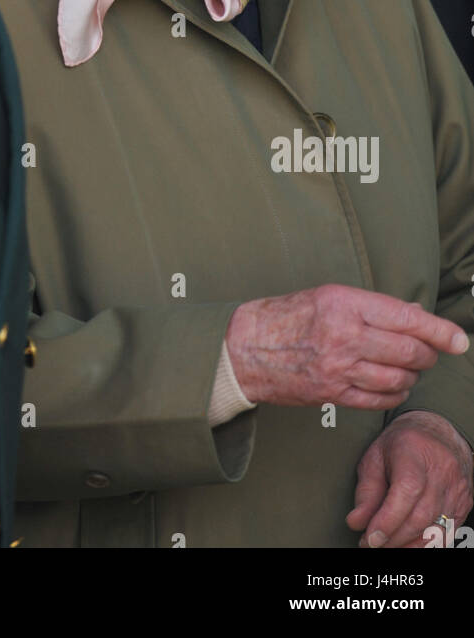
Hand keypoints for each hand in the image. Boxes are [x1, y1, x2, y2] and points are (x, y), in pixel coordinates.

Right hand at [225, 284, 468, 408]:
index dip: (439, 331)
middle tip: (429, 353)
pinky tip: (393, 387)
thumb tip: (415, 314)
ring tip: (408, 369)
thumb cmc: (288, 316)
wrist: (245, 346)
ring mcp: (338, 367)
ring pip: (397, 379)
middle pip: (408, 351)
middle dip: (427, 355)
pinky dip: (394, 395)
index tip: (459, 339)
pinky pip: (378, 400)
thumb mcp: (329, 296)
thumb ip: (373, 307)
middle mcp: (343, 335)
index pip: (405, 318)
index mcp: (344, 303)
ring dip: (411, 376)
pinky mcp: (331, 393)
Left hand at [347, 411, 473, 547]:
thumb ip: (366, 491)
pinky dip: (424, 544)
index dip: (388, 519)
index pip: (407, 491)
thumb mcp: (375, 457)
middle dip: (393, 537)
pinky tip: (406, 543)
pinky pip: (446, 534)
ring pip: (435, 530)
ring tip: (385, 544)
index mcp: (415, 451)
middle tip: (370, 543)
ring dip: (407, 544)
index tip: (370, 536)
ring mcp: (457, 490)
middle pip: (420, 515)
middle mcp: (442, 471)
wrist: (437, 434)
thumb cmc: (402, 444)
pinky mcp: (464, 505)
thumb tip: (356, 522)